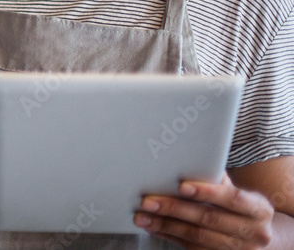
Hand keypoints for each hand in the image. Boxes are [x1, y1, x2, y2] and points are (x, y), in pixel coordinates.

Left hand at [134, 173, 274, 248]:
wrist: (259, 239)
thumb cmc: (241, 209)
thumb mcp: (239, 195)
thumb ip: (219, 182)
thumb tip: (190, 162)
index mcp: (259, 210)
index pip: (232, 198)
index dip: (207, 192)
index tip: (181, 185)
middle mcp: (255, 233)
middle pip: (209, 219)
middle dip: (175, 209)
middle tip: (148, 201)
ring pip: (197, 237)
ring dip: (166, 226)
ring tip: (142, 217)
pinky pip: (192, 248)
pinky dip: (170, 236)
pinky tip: (154, 228)